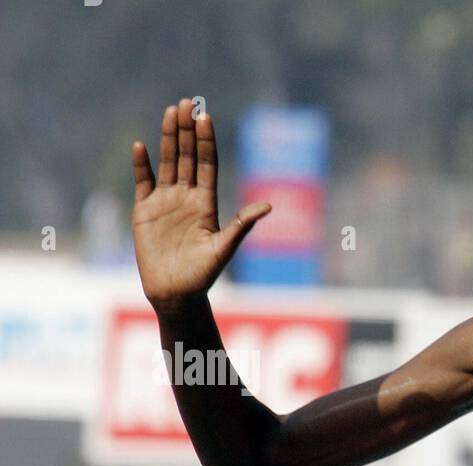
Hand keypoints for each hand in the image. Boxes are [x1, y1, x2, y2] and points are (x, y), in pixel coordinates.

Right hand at [131, 97, 270, 310]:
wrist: (175, 293)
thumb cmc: (203, 275)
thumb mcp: (224, 248)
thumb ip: (242, 225)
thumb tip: (268, 206)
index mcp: (207, 203)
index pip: (207, 164)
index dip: (206, 141)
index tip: (205, 117)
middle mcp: (187, 198)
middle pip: (187, 157)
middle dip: (187, 130)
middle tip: (186, 103)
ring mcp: (165, 202)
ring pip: (167, 163)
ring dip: (167, 138)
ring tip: (170, 112)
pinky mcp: (144, 210)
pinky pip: (143, 182)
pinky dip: (141, 164)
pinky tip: (141, 145)